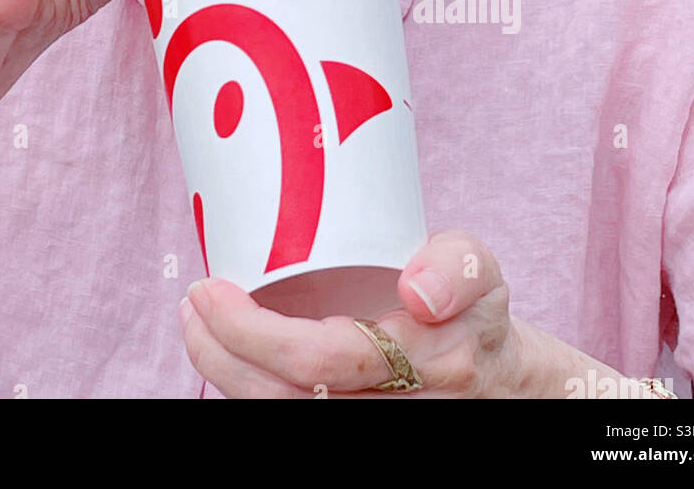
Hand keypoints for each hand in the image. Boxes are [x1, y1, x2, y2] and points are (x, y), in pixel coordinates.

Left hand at [179, 228, 535, 398]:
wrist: (501, 383)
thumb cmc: (475, 315)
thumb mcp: (479, 272)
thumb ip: (456, 269)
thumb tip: (416, 291)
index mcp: (423, 362)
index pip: (324, 359)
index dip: (254, 332)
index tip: (211, 290)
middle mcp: (393, 407)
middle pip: (285, 399)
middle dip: (221, 354)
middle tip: (192, 304)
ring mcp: (371, 425)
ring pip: (280, 416)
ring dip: (224, 374)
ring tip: (196, 326)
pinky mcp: (351, 425)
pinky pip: (287, 418)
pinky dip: (246, 391)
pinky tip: (224, 356)